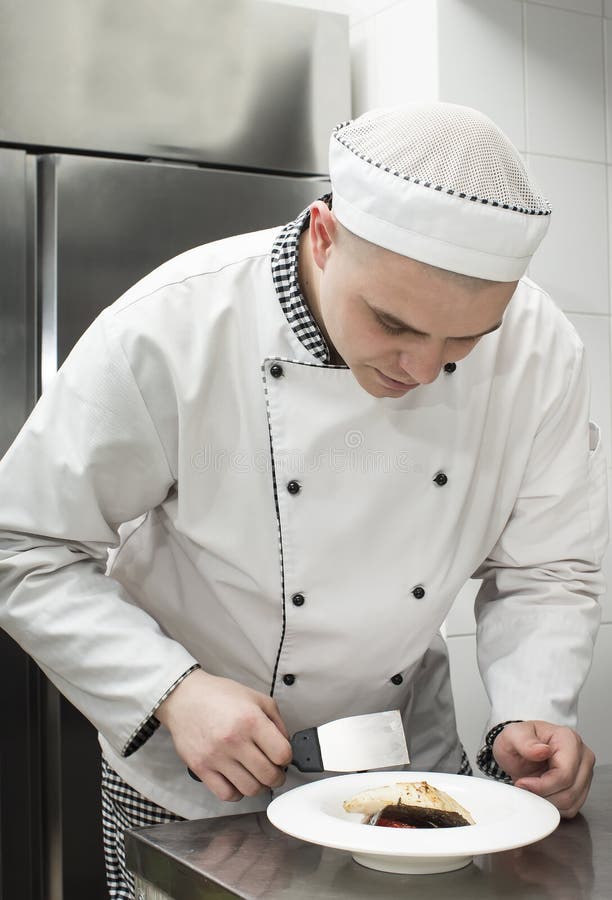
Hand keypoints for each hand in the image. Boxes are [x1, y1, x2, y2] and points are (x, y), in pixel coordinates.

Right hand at [156, 669, 291, 801]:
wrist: (184, 697)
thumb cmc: (219, 696)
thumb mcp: (256, 698)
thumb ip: (276, 721)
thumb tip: (286, 745)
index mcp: (251, 720)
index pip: (282, 754)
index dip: (287, 758)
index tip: (283, 757)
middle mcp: (234, 739)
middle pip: (268, 775)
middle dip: (277, 776)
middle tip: (274, 771)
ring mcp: (216, 756)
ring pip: (250, 789)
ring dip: (259, 786)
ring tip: (257, 776)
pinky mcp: (201, 768)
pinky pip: (226, 794)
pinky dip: (237, 793)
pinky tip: (238, 780)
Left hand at [492, 720, 594, 817]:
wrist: (520, 750)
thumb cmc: (519, 741)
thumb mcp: (512, 736)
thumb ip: (525, 742)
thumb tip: (542, 751)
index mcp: (569, 739)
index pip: (564, 775)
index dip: (541, 785)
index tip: (523, 783)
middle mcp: (582, 756)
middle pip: (569, 791)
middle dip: (543, 795)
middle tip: (525, 787)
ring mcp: (585, 773)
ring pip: (571, 803)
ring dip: (548, 802)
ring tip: (532, 789)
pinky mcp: (582, 788)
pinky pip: (571, 808)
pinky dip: (553, 806)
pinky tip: (541, 794)